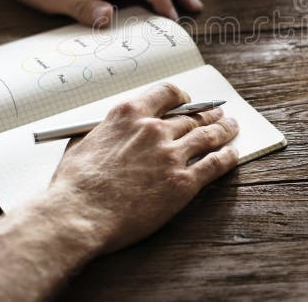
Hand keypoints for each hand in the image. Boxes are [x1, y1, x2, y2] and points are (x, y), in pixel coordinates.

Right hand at [48, 83, 238, 250]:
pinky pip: (214, 164)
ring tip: (232, 127)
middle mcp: (153, 129)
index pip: (167, 93)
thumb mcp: (82, 144)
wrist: (79, 215)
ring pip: (208, 135)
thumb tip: (108, 132)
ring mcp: (171, 155)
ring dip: (224, 130)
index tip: (188, 100)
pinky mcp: (183, 182)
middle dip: (208, 113)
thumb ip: (103, 133)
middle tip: (218, 113)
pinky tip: (233, 154)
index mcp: (129, 114)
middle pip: (191, 116)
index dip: (182, 96)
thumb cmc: (74, 185)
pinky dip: (227, 157)